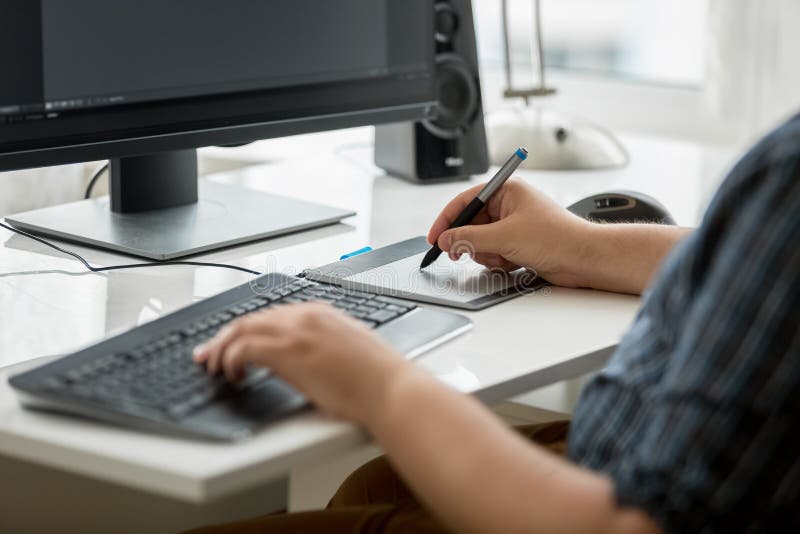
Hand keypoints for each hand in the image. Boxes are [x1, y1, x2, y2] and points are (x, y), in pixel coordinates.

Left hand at [192, 303, 409, 423]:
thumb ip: (322, 346)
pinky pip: (244, 348)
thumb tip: (303, 359)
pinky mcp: (289, 351)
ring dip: (221, 348)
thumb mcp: (348, 351)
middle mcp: (305, 316)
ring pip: (240, 328)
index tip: (233, 343)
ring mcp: (296, 331)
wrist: (390, 389)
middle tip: (208, 355)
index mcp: (320, 313)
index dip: (246, 330)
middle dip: (223, 337)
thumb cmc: (378, 379)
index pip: (271, 315)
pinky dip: (230, 360)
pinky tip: (233, 375)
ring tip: (214, 367)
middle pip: (250, 318)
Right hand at [427, 179, 593, 286]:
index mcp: (507, 190)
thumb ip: (469, 238)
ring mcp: (514, 225)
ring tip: (502, 258)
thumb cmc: (557, 237)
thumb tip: (446, 240)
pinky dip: (498, 261)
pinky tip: (512, 263)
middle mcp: (510, 205)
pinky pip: (494, 252)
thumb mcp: (505, 236)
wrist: (585, 259)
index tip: (435, 238)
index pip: (466, 201)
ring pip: (481, 241)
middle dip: (470, 242)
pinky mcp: (519, 244)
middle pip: (471, 224)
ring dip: (486, 254)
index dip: (447, 220)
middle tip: (463, 255)